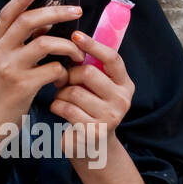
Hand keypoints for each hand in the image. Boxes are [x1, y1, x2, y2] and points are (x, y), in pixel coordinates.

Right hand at [0, 0, 84, 168]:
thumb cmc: (1, 92)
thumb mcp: (2, 63)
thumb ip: (18, 44)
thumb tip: (46, 24)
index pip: (7, 14)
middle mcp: (0, 52)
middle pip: (29, 21)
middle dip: (56, 13)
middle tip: (76, 11)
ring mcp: (10, 68)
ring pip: (45, 43)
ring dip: (67, 46)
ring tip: (78, 53)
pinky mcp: (22, 86)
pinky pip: (52, 70)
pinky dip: (63, 72)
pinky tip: (63, 79)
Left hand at [48, 30, 134, 161]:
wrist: (92, 148)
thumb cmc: (90, 110)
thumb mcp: (97, 88)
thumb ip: (93, 67)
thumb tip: (75, 37)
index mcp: (125, 84)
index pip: (112, 58)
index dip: (93, 44)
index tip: (75, 35)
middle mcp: (122, 100)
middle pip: (88, 73)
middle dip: (69, 75)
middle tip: (63, 81)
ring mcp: (110, 117)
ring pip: (74, 91)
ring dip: (61, 93)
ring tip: (62, 98)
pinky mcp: (93, 131)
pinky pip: (66, 108)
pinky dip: (57, 106)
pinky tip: (59, 109)